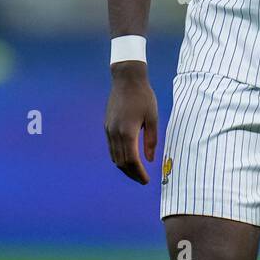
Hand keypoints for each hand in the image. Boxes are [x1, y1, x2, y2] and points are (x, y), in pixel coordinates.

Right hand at [105, 63, 158, 183]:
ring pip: (114, 156)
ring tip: (136, 172)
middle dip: (132, 174)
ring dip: (124, 167)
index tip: (147, 180)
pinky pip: (111, 148)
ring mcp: (109, 130)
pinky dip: (119, 157)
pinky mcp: (107, 126)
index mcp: (128, 132)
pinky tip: (128, 158)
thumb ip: (151, 140)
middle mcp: (115, 133)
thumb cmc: (143, 96)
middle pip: (121, 162)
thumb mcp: (153, 117)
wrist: (126, 79)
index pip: (132, 160)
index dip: (139, 173)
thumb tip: (150, 159)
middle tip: (142, 179)